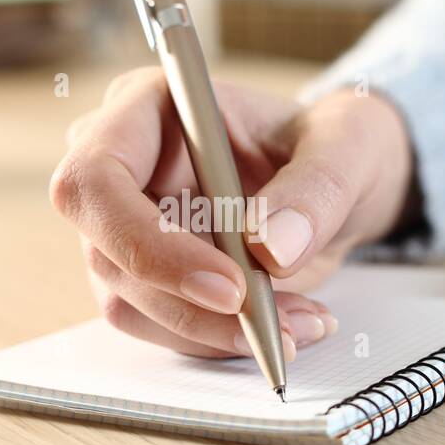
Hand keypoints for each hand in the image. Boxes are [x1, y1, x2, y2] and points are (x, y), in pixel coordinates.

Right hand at [50, 68, 413, 356]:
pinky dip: (220, 338)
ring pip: (130, 301)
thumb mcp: (349, 146)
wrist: (342, 182)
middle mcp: (123, 166)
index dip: (147, 242)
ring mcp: (125, 225)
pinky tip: (283, 325)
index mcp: (147, 107)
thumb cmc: (334, 142)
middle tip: (275, 325)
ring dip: (213, 330)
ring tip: (299, 324)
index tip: (229, 286)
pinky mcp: (145, 274)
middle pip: (108, 252)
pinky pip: (160, 325)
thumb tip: (270, 247)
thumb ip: (316, 188)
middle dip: (191, 304)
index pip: (96, 179)